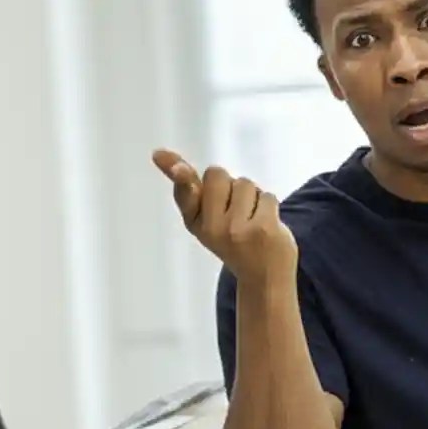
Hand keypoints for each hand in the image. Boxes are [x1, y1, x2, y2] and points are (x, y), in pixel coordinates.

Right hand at [152, 148, 296, 281]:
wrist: (264, 277)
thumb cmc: (233, 240)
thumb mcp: (206, 217)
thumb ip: (189, 186)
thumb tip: (158, 152)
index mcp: (194, 222)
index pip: (184, 192)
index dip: (180, 175)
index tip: (172, 163)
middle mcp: (212, 228)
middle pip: (217, 175)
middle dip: (230, 184)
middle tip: (238, 211)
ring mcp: (237, 230)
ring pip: (245, 183)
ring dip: (253, 196)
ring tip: (253, 219)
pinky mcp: (262, 229)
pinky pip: (267, 196)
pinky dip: (269, 206)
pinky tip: (266, 225)